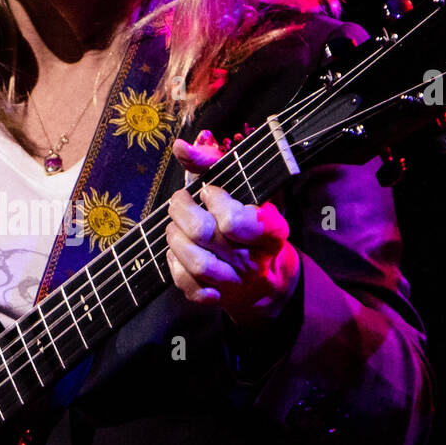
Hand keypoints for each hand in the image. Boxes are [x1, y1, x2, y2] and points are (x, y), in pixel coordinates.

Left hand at [165, 131, 300, 327]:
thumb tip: (179, 147)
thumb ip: (212, 162)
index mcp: (271, 231)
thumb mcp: (245, 187)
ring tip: (174, 225)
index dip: (214, 200)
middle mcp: (253, 259)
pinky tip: (178, 253)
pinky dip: (176, 267)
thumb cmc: (251, 220)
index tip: (209, 192)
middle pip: (203, 234)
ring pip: (195, 262)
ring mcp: (235, 282)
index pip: (234, 220)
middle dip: (181, 211)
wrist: (266, 278)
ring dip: (175, 237)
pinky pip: (189, 287)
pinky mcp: (217, 297)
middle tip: (179, 201)